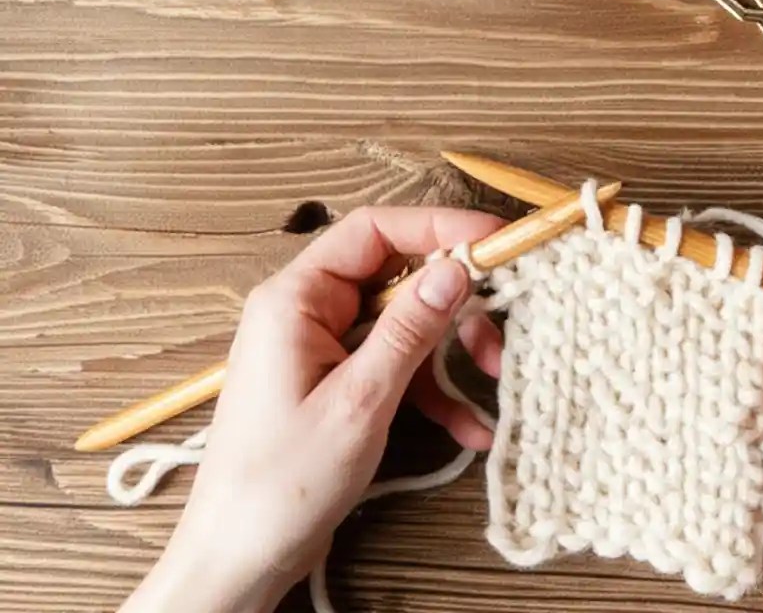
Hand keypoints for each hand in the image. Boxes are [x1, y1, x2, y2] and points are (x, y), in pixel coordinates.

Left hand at [121, 207, 505, 612]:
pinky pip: (395, 368)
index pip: (375, 230)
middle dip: (456, 305)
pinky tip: (469, 428)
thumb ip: (409, 329)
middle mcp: (307, 312)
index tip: (497, 242)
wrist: (240, 556)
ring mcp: (321, 349)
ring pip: (405, 324)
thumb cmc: (281, 482)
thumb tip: (456, 269)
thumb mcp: (360, 400)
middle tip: (500, 332)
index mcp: (296, 298)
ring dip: (451, 353)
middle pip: (398, 277)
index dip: (440, 228)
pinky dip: (433, 392)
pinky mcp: (335, 385)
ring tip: (492, 382)